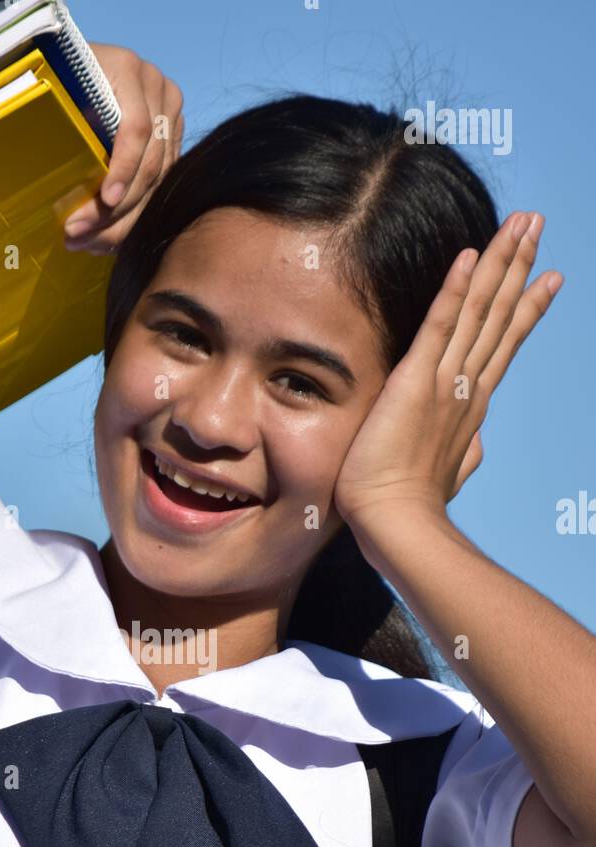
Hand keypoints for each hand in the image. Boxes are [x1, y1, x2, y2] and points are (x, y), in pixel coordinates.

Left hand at [63, 44, 183, 254]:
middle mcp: (159, 91)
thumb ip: (67, 124)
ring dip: (122, 221)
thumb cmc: (62, 82)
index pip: (136, 128)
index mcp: (130, 71)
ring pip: (157, 182)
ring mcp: (171, 117)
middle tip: (77, 234)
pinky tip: (107, 237)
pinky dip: (133, 216)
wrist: (80, 74)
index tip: (105, 200)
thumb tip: (63, 188)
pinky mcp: (173, 142)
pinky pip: (160, 187)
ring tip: (86, 243)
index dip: (123, 167)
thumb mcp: (60, 93)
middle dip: (115, 208)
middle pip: (150, 162)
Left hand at [332, 210, 563, 528]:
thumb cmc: (413, 507)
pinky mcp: (416, 381)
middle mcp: (467, 385)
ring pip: (481, 309)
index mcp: (472, 404)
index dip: (526, 307)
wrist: (397, 524)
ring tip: (521, 222)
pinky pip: (439, 326)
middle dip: (520, 264)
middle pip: (501, 313)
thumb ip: (467, 452)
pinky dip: (455, 290)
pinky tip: (470, 255)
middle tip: (537, 223)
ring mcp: (446, 381)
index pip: (503, 344)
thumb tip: (477, 446)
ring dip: (501, 261)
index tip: (549, 277)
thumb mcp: (451, 474)